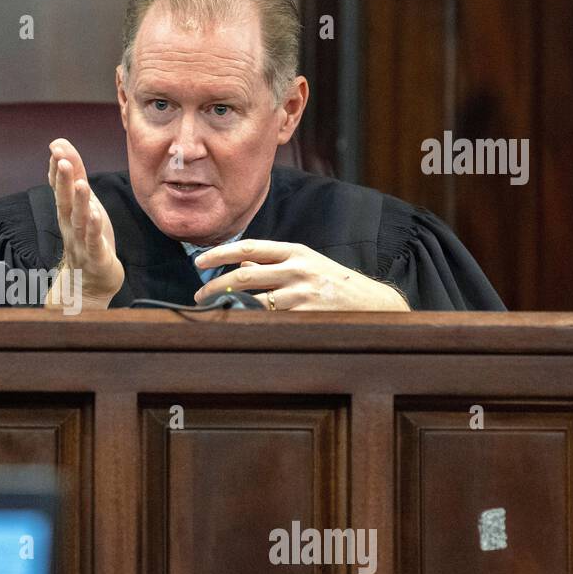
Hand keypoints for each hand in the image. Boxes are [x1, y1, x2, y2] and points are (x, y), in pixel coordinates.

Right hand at [47, 138, 124, 305]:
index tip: (56, 147)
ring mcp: (82, 242)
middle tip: (61, 159)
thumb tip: (60, 146)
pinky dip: (93, 229)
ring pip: (79, 220)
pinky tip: (95, 215)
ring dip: (79, 202)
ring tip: (81, 183)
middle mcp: (70, 225)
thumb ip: (75, 176)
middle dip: (63, 180)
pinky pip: (93, 241)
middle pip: (65, 201)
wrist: (90, 282)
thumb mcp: (84, 204)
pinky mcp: (96, 257)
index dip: (57, 169)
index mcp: (67, 212)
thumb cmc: (88, 237)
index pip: (60, 188)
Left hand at [193, 239, 410, 310]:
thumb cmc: (334, 284)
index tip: (199, 261)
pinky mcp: (305, 316)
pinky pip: (269, 320)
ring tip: (215, 314)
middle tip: (199, 295)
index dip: (220, 254)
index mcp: (295, 252)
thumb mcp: (307, 265)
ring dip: (230, 307)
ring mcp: (301, 294)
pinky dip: (251, 322)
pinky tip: (240, 326)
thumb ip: (275, 264)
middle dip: (215, 286)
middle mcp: (297, 269)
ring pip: (253, 300)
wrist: (373, 305)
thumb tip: (242, 266)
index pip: (249, 247)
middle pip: (244, 275)